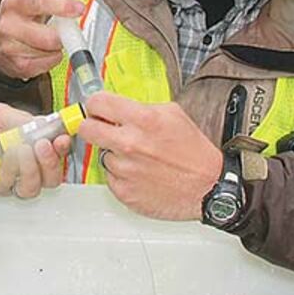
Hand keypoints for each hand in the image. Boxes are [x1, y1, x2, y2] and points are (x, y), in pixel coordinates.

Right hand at [0, 0, 84, 79]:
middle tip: (63, 30)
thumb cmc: (21, 16)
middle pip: (47, 36)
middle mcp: (7, 23)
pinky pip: (44, 65)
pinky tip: (44, 53)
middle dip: (62, 35)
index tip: (79, 8)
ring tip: (49, 40)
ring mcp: (8, 46)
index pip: (39, 1)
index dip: (61, 5)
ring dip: (56, 47)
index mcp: (14, 1)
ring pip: (48, 51)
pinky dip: (51, 60)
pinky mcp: (15, 65)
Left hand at [0, 103, 71, 197]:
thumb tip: (46, 123)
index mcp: (32, 146)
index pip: (58, 153)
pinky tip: (6, 155)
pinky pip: (9, 185)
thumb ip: (23, 119)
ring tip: (23, 150)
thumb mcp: (0, 114)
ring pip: (34, 186)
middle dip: (53, 161)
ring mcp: (10, 178)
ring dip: (33, 168)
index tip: (64, 136)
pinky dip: (11, 169)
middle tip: (46, 145)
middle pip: (52, 177)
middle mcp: (25, 166)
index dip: (64, 146)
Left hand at [75, 91, 221, 219]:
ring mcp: (125, 169)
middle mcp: (130, 144)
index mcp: (143, 120)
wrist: (207, 186)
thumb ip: (141, 108)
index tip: (97, 108)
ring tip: (138, 157)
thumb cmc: (194, 152)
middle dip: (92, 126)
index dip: (96, 105)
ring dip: (114, 154)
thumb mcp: (173, 114)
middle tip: (102, 129)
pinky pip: (110, 176)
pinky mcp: (123, 191)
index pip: (97, 103)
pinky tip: (140, 173)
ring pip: (101, 154)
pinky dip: (121, 174)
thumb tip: (117, 106)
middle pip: (86, 128)